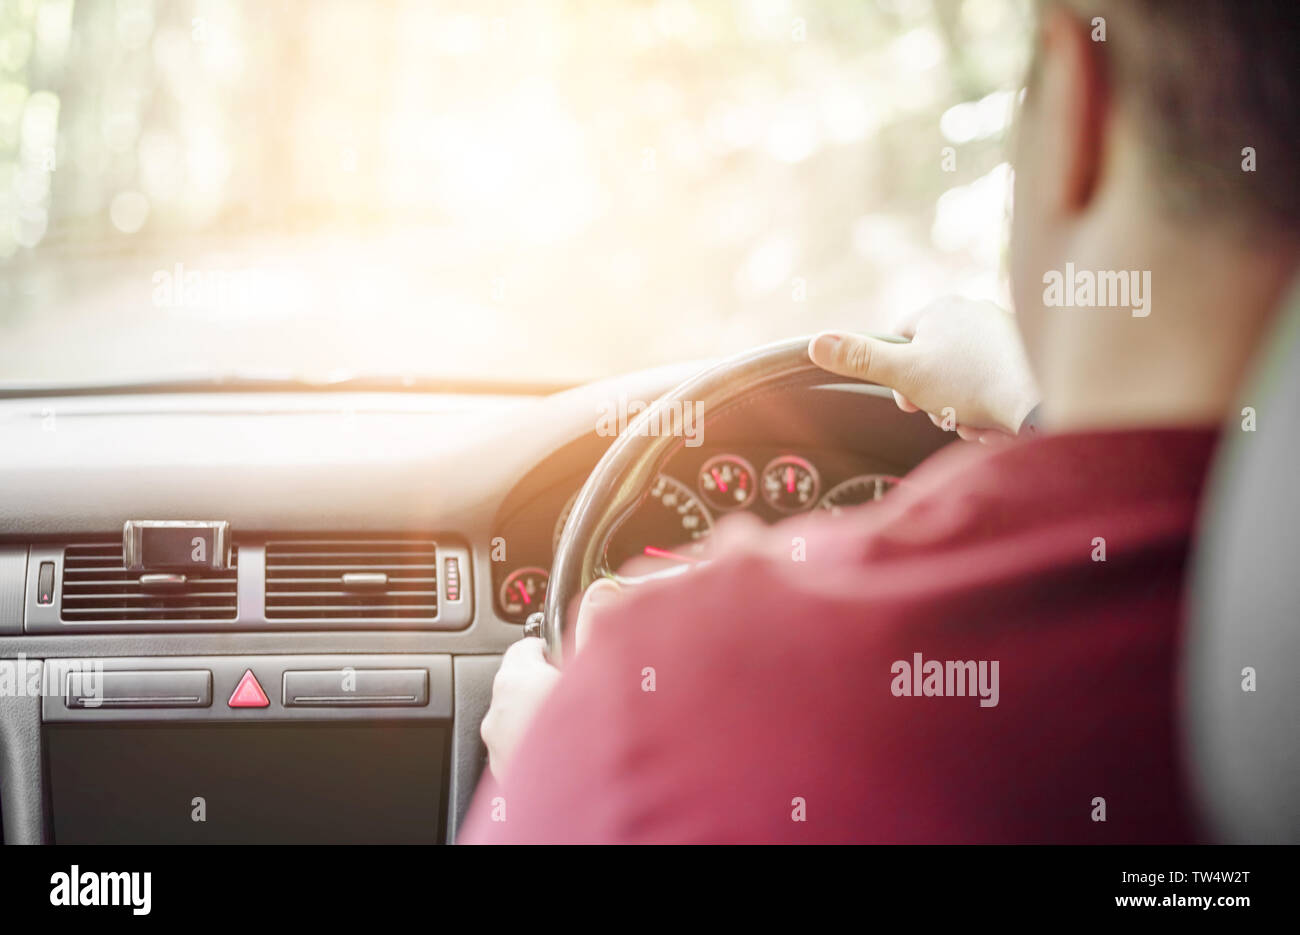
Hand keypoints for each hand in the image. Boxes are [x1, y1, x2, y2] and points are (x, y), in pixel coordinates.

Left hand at [480, 577, 621, 777]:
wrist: (582, 824)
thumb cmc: (585, 750)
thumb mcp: (600, 673)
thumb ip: (599, 628)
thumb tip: (604, 590)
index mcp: (512, 683)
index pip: (527, 643)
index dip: (558, 639)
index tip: (583, 644)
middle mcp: (496, 720)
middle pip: (530, 684)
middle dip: (563, 681)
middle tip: (600, 687)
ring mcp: (503, 760)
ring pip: (533, 724)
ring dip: (561, 721)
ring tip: (600, 727)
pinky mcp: (514, 793)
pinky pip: (537, 758)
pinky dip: (558, 754)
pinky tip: (588, 759)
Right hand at [808, 297, 1039, 440]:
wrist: (1040, 398)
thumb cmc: (971, 384)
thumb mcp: (903, 374)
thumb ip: (859, 359)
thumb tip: (814, 343)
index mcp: (941, 310)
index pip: (901, 339)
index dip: (898, 376)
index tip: (908, 400)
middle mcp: (974, 312)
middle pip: (934, 364)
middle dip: (935, 399)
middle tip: (945, 414)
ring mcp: (1004, 332)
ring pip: (965, 379)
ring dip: (963, 409)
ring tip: (975, 421)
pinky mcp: (1028, 356)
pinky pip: (995, 384)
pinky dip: (992, 407)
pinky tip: (997, 422)